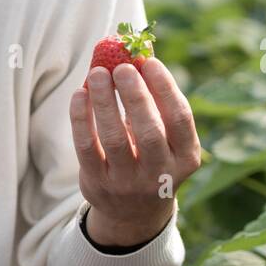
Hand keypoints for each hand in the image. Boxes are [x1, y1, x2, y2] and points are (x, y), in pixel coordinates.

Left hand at [69, 57, 201, 246]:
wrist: (133, 212)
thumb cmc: (151, 157)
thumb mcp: (165, 138)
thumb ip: (156, 102)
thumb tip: (136, 54)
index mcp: (186, 158)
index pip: (180, 119)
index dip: (165, 88)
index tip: (149, 62)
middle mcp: (160, 174)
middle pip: (149, 131)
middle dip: (135, 95)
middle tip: (121, 67)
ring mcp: (128, 183)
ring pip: (114, 139)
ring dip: (104, 102)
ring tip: (96, 73)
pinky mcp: (99, 185)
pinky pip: (86, 148)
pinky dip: (81, 119)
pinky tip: (79, 95)